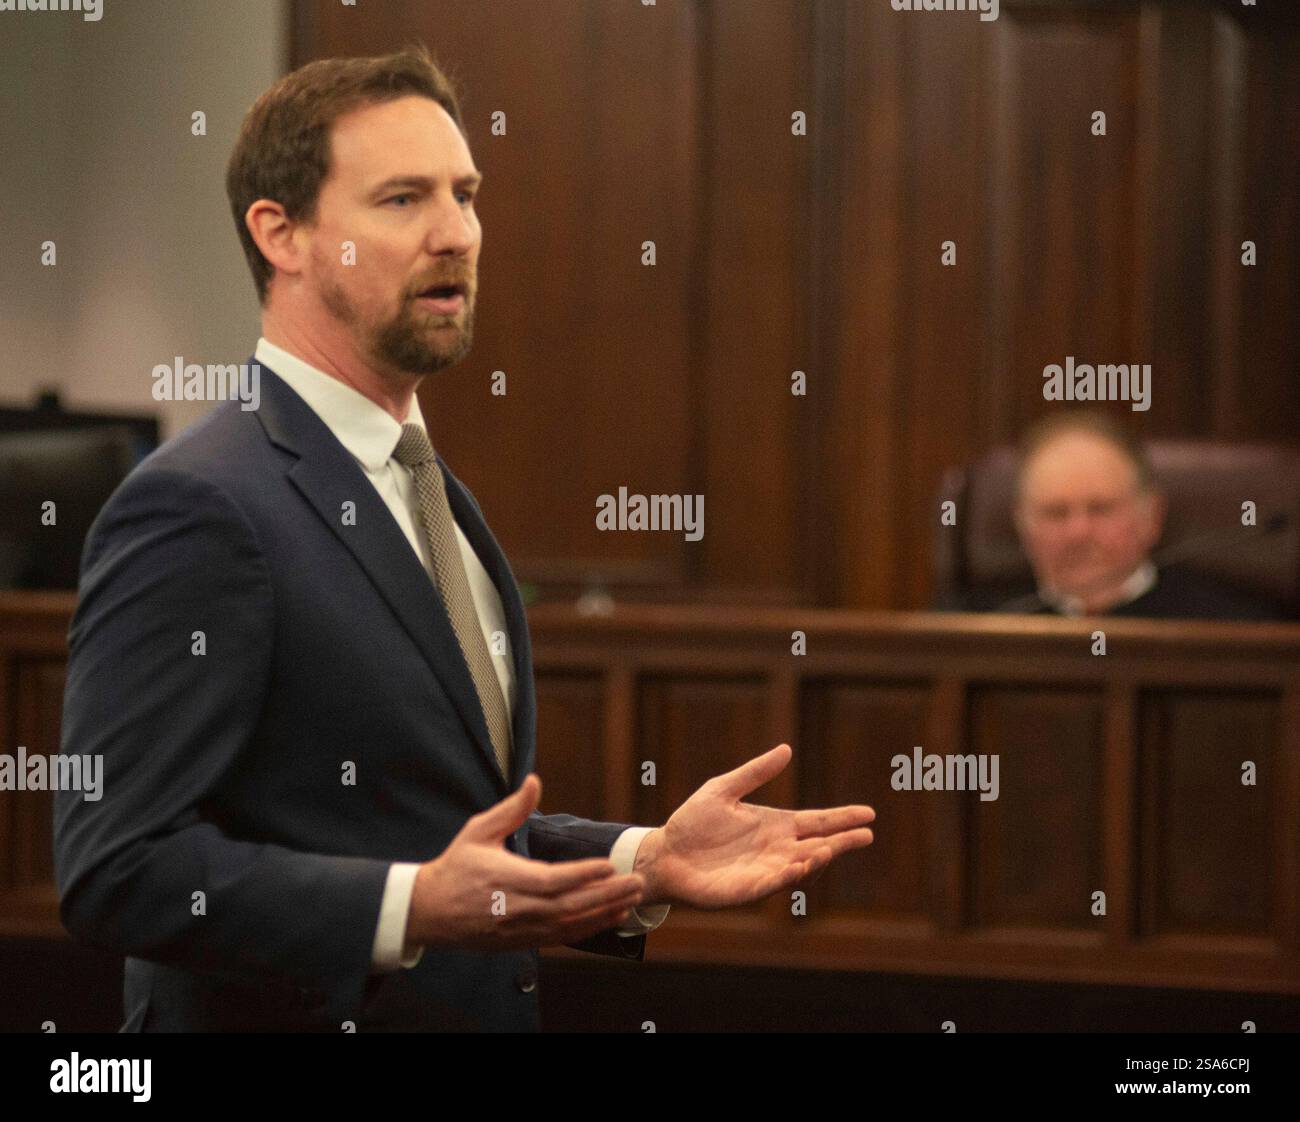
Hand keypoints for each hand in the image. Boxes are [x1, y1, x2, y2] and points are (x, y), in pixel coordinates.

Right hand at [407, 774, 643, 950]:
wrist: (429, 911)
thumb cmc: (456, 866)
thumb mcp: (478, 830)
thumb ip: (511, 809)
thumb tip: (534, 780)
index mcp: (507, 879)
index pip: (552, 881)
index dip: (582, 875)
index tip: (609, 865)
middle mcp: (517, 909)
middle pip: (569, 906)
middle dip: (607, 895)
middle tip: (637, 883)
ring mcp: (520, 929)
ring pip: (570, 925)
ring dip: (604, 913)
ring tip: (633, 899)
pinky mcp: (522, 942)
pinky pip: (562, 938)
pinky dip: (589, 930)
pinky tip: (611, 918)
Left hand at [633, 744, 874, 908]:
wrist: (665, 852)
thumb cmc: (693, 823)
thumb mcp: (724, 789)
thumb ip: (754, 772)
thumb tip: (786, 750)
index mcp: (775, 826)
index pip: (816, 821)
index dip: (842, 818)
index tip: (869, 814)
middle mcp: (776, 850)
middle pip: (817, 846)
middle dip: (841, 842)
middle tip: (866, 835)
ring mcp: (764, 872)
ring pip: (800, 867)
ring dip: (816, 860)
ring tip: (828, 848)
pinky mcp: (746, 890)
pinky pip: (771, 885)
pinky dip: (786, 877)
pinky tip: (797, 866)